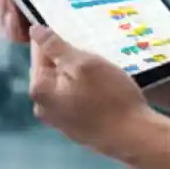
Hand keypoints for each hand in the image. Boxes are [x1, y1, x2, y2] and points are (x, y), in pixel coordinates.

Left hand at [29, 25, 161, 168]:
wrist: (135, 137)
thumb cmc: (110, 98)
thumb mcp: (83, 64)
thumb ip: (55, 46)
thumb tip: (35, 31)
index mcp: (38, 89)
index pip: (39, 52)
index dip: (59, 41)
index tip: (78, 38)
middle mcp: (43, 107)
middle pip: (52, 70)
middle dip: (71, 60)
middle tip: (95, 57)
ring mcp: (59, 120)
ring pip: (67, 85)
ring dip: (82, 75)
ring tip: (104, 74)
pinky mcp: (76, 128)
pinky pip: (77, 100)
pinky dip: (89, 92)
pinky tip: (106, 91)